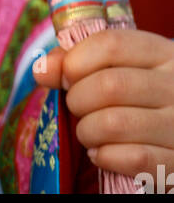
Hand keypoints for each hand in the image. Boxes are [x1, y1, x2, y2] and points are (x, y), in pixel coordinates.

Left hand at [32, 28, 173, 187]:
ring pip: (115, 124)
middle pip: (109, 85)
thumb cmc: (139, 95)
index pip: (111, 44)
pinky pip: (133, 158)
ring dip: (87, 131)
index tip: (65, 76)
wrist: (173, 130)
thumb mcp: (119, 68)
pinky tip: (101, 153)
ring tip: (87, 132)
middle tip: (76, 108)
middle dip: (77, 100)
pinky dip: (105, 157)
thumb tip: (42, 70)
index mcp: (162, 53)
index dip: (76, 60)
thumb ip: (78, 61)